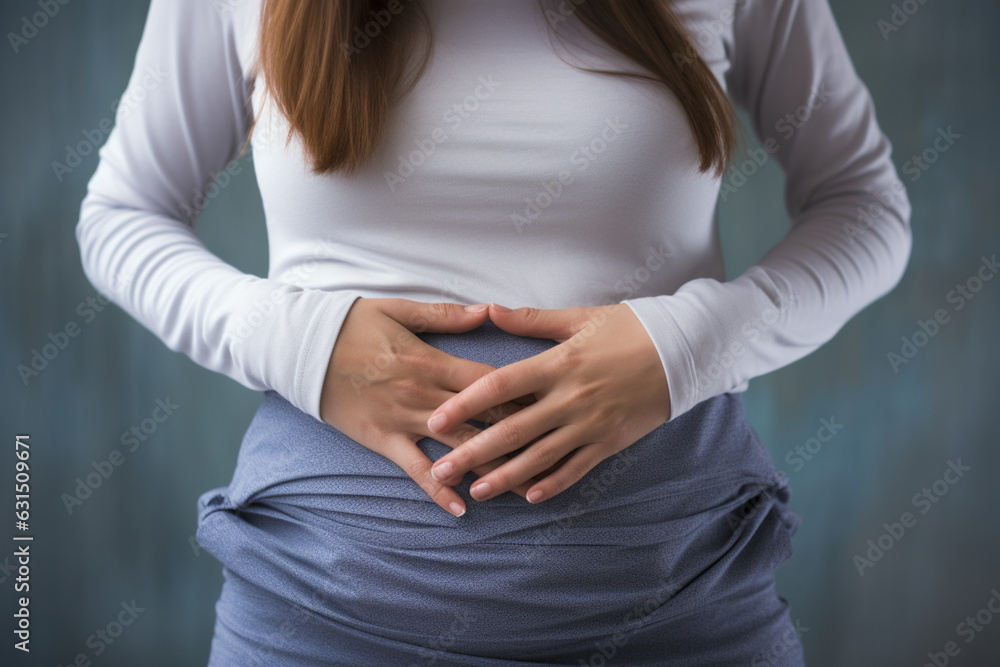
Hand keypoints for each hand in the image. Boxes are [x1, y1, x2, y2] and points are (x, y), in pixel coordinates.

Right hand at [319, 297, 535, 516]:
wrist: (302, 347)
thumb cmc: (352, 324)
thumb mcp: (399, 310)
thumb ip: (446, 315)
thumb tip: (488, 311)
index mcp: (433, 360)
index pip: (489, 382)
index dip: (523, 394)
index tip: (553, 404)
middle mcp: (424, 394)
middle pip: (482, 418)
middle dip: (520, 436)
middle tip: (554, 453)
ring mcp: (404, 419)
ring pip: (457, 447)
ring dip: (490, 468)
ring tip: (523, 488)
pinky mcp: (382, 440)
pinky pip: (415, 469)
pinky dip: (438, 489)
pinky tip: (462, 508)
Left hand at [425, 303, 670, 503]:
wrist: (686, 350)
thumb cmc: (630, 329)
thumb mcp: (579, 318)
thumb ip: (530, 320)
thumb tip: (489, 310)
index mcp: (558, 363)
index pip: (501, 386)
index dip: (465, 404)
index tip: (435, 418)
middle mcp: (571, 398)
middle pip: (512, 430)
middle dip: (473, 452)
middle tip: (442, 468)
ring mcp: (591, 424)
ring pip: (541, 457)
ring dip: (506, 477)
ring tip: (476, 490)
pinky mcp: (611, 441)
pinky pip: (577, 469)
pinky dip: (553, 484)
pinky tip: (529, 497)